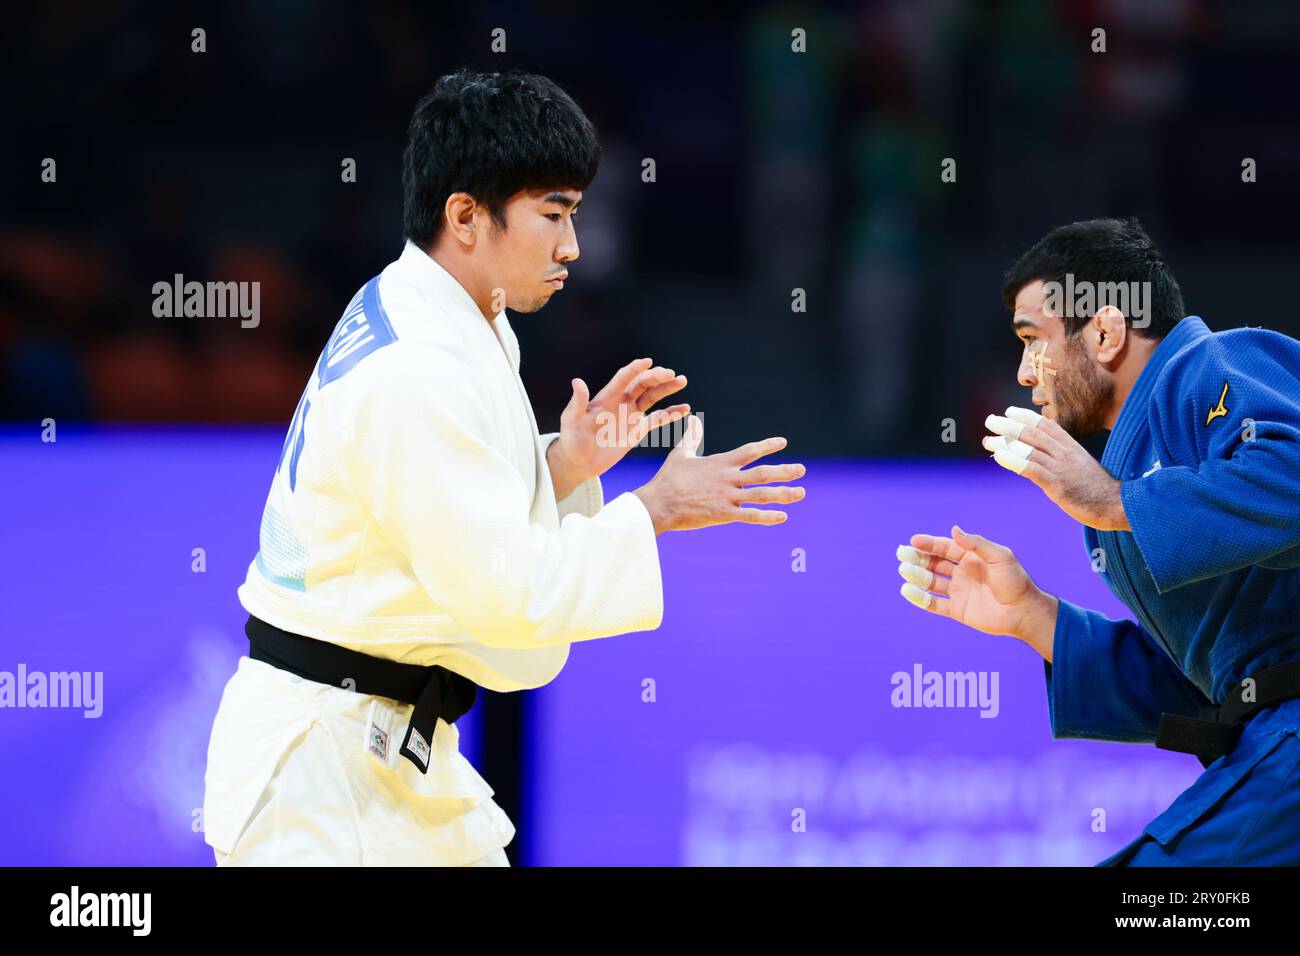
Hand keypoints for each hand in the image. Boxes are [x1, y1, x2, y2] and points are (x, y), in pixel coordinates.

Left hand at [549, 358, 689, 497]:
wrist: (580, 461)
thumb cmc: (572, 439)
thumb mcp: (571, 421)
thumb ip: (577, 402)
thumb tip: (577, 381)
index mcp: (607, 397)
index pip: (624, 378)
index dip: (635, 369)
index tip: (648, 362)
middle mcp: (621, 402)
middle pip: (642, 384)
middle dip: (656, 377)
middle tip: (671, 374)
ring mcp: (631, 415)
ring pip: (652, 397)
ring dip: (666, 388)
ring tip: (682, 380)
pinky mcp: (637, 430)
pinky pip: (657, 419)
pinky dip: (671, 414)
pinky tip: (685, 409)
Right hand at [632, 416, 805, 533]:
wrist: (658, 503)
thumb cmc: (668, 479)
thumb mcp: (680, 454)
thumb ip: (691, 437)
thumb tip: (694, 418)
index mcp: (720, 463)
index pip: (749, 451)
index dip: (767, 446)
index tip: (782, 443)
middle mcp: (728, 478)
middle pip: (763, 473)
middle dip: (784, 471)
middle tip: (802, 470)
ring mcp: (727, 496)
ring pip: (761, 494)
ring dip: (783, 493)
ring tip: (801, 493)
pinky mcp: (723, 514)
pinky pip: (750, 515)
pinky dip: (768, 517)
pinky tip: (783, 517)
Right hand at [896, 526, 1057, 658]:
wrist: (1023, 611)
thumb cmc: (1015, 581)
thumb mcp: (999, 556)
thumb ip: (976, 544)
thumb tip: (954, 529)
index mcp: (971, 558)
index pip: (945, 548)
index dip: (929, 544)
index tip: (913, 541)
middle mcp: (962, 573)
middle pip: (935, 563)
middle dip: (918, 558)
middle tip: (902, 554)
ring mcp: (959, 592)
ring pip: (931, 582)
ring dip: (917, 576)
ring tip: (904, 571)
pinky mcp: (957, 610)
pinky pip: (934, 604)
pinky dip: (920, 598)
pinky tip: (907, 591)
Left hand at [983, 406, 1129, 530]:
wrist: (1120, 506)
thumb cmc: (1100, 492)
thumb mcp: (1083, 469)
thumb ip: (1065, 462)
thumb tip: (1046, 461)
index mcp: (1073, 448)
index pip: (1047, 426)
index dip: (1027, 417)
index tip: (1010, 411)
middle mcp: (1066, 454)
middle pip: (1034, 433)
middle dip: (1009, 425)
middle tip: (990, 420)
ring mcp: (1062, 468)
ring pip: (1029, 448)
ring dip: (1005, 442)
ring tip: (987, 439)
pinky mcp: (1058, 484)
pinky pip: (1031, 468)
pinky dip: (1013, 460)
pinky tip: (998, 456)